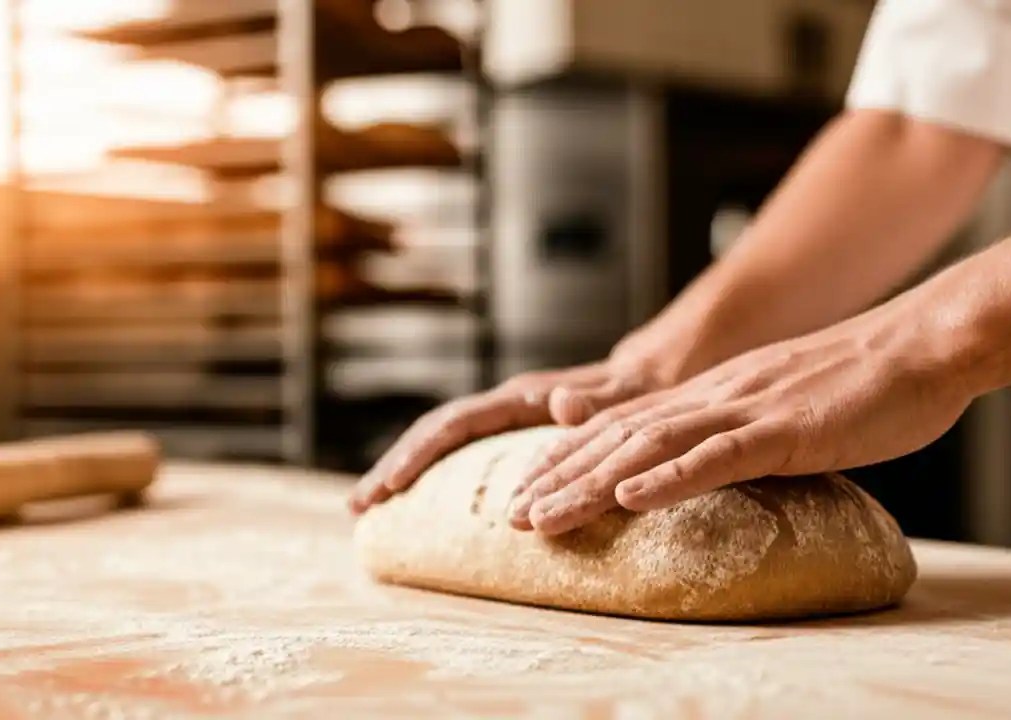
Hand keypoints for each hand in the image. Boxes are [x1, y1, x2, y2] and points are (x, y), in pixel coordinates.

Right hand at [347, 357, 664, 513]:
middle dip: (395, 466)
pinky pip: (460, 452)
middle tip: (358, 506)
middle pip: (434, 432)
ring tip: (368, 506)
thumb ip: (595, 401)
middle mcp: (505, 404)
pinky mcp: (510, 434)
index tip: (391, 486)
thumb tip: (559, 403)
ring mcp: (504, 419)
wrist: (652, 371)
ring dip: (404, 471)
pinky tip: (412, 501)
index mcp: (522, 397)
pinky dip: (431, 474)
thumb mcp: (625, 395)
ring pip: (441, 442)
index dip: (420, 453)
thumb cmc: (641, 388)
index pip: (456, 423)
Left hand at [507, 308, 973, 534]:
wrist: (924, 342)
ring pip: (647, 448)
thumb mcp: (786, 407)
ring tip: (539, 516)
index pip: (624, 428)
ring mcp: (745, 408)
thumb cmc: (866, 382)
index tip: (528, 490)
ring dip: (587, 484)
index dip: (570, 458)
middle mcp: (715, 396)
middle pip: (618, 438)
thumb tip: (720, 466)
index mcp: (714, 394)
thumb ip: (745, 432)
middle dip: (558, 476)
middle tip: (508, 516)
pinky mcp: (784, 427)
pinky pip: (716, 456)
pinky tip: (626, 497)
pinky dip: (666, 478)